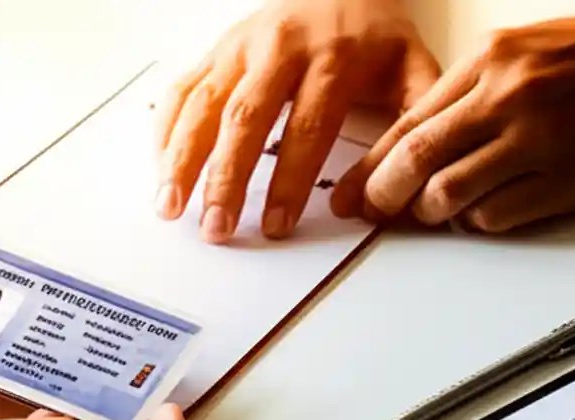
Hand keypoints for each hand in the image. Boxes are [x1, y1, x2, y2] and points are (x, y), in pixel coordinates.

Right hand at [155, 0, 439, 241]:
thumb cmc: (375, 38)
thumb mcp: (414, 72)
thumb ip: (410, 129)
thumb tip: (394, 192)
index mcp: (333, 56)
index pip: (309, 126)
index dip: (290, 180)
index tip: (276, 224)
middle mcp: (280, 47)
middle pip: (246, 117)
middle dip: (226, 178)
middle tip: (217, 227)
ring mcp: (242, 47)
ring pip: (205, 104)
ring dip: (183, 158)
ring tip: (170, 206)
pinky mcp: (217, 50)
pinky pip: (183, 88)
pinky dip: (166, 129)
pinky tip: (160, 168)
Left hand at [331, 1, 574, 231]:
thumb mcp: (530, 46)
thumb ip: (475, 87)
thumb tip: (422, 137)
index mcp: (493, 59)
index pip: (410, 121)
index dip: (372, 163)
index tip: (352, 188)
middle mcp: (508, 98)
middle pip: (415, 161)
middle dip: (381, 196)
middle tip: (370, 213)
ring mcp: (538, 143)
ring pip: (449, 196)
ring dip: (430, 214)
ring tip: (432, 214)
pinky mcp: (567, 182)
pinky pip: (497, 217)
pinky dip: (479, 222)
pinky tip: (482, 214)